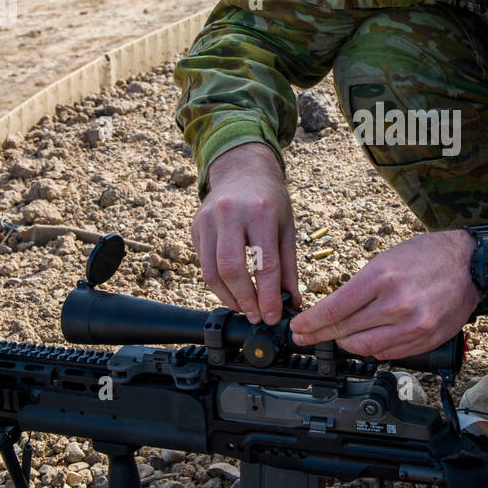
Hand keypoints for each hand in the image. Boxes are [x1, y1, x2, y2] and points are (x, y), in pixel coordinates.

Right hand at [191, 143, 298, 324]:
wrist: (242, 171)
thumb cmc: (269, 200)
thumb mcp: (287, 228)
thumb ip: (288, 267)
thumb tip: (291, 302)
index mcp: (260, 212)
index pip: (264, 264)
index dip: (268, 296)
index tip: (273, 316)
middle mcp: (230, 214)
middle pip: (231, 269)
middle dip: (245, 300)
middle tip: (255, 316)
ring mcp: (208, 220)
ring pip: (211, 271)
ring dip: (228, 297)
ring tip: (244, 308)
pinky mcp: (195, 227)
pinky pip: (203, 264)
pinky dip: (218, 283)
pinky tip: (232, 291)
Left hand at [288, 230, 480, 359]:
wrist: (470, 264)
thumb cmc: (428, 256)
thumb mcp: (387, 259)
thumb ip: (361, 287)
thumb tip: (335, 311)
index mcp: (382, 277)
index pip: (334, 309)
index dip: (310, 323)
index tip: (298, 328)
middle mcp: (396, 303)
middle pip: (345, 331)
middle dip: (320, 336)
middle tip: (305, 338)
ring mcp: (412, 325)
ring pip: (364, 347)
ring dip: (346, 345)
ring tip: (337, 339)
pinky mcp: (425, 339)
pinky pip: (388, 353)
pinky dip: (372, 350)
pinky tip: (367, 342)